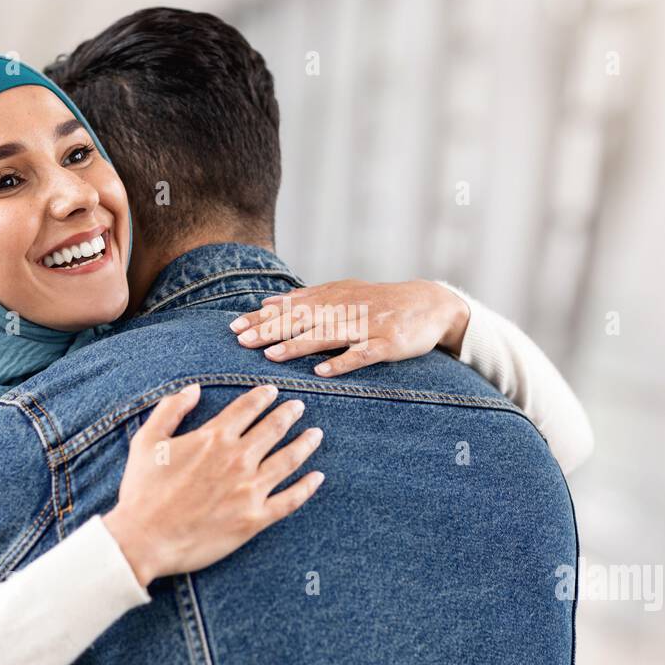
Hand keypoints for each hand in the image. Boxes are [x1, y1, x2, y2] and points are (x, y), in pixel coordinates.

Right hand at [102, 384, 324, 585]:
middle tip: (299, 406)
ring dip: (305, 443)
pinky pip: (290, 500)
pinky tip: (318, 477)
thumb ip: (171, 410)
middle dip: (289, 414)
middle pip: (273, 429)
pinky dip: (307, 487)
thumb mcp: (147, 441)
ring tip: (316, 434)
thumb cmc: (142, 491)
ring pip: (288, 460)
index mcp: (213, 438)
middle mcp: (237, 459)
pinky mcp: (255, 519)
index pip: (247, 408)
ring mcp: (249, 490)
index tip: (273, 391)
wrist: (144, 539)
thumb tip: (193, 389)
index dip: (263, 396)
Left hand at [229, 280, 470, 376]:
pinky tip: (322, 372)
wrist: (431, 302)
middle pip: (302, 320)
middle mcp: (346, 308)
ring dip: (299, 345)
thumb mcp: (344, 292)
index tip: (233, 327)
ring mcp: (368, 325)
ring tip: (272, 356)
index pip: (290, 307)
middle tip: (241, 341)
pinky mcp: (388, 343)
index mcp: (333, 297)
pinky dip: (342, 362)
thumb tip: (267, 303)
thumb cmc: (381, 302)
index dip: (261, 318)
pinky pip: (362, 354)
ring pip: (328, 335)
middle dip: (271, 330)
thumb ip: (307, 299)